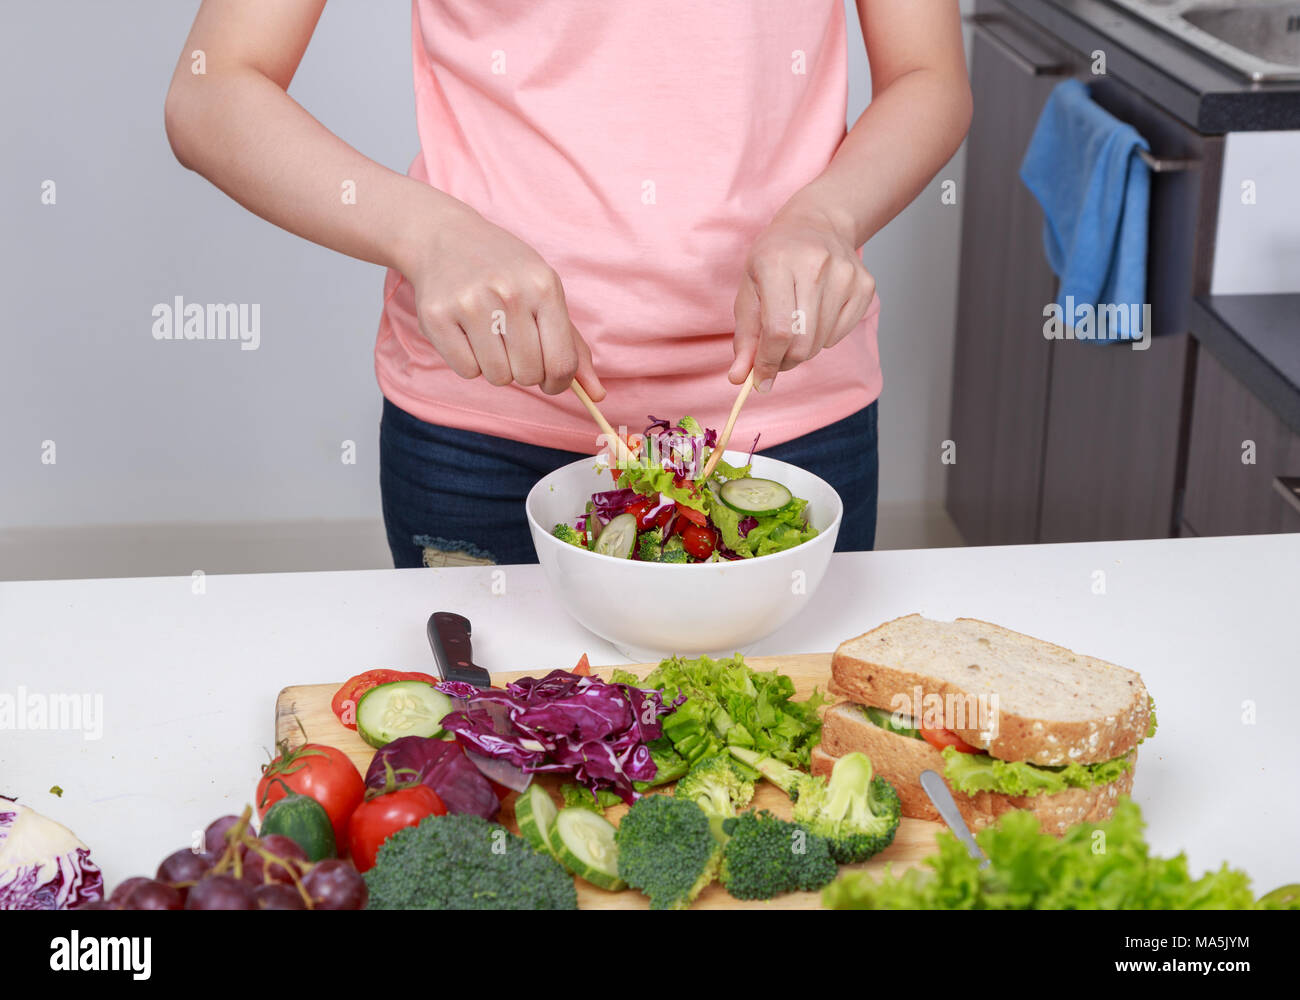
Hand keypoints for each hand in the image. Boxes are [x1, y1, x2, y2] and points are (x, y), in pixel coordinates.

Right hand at [400, 204, 604, 398]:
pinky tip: (467, 334)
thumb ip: (573, 346)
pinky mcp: (437, 316)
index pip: (561, 363)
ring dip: (496, 368)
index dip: (559, 382)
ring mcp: (470, 303)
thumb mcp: (545, 294)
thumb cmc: (505, 270)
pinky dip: (469, 362)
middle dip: (525, 373)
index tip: (551, 380)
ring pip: (497, 376)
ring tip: (490, 338)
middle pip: (529, 374)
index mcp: (544, 286)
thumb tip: (598, 395)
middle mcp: (508, 293)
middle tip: (515, 350)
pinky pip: (467, 371)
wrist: (445, 237)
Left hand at [730, 202, 875, 392]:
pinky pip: (840, 334)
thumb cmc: (775, 257)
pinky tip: (816, 313)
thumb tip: (741, 378)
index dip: (768, 361)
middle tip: (775, 356)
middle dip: (785, 360)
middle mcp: (815, 266)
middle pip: (803, 342)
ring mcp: (845, 274)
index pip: (778, 330)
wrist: (817, 224)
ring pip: (822, 343)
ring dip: (803, 348)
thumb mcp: (749, 290)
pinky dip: (824, 337)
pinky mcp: (865, 285)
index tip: (759, 378)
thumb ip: (745, 337)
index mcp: (778, 263)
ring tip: (794, 326)